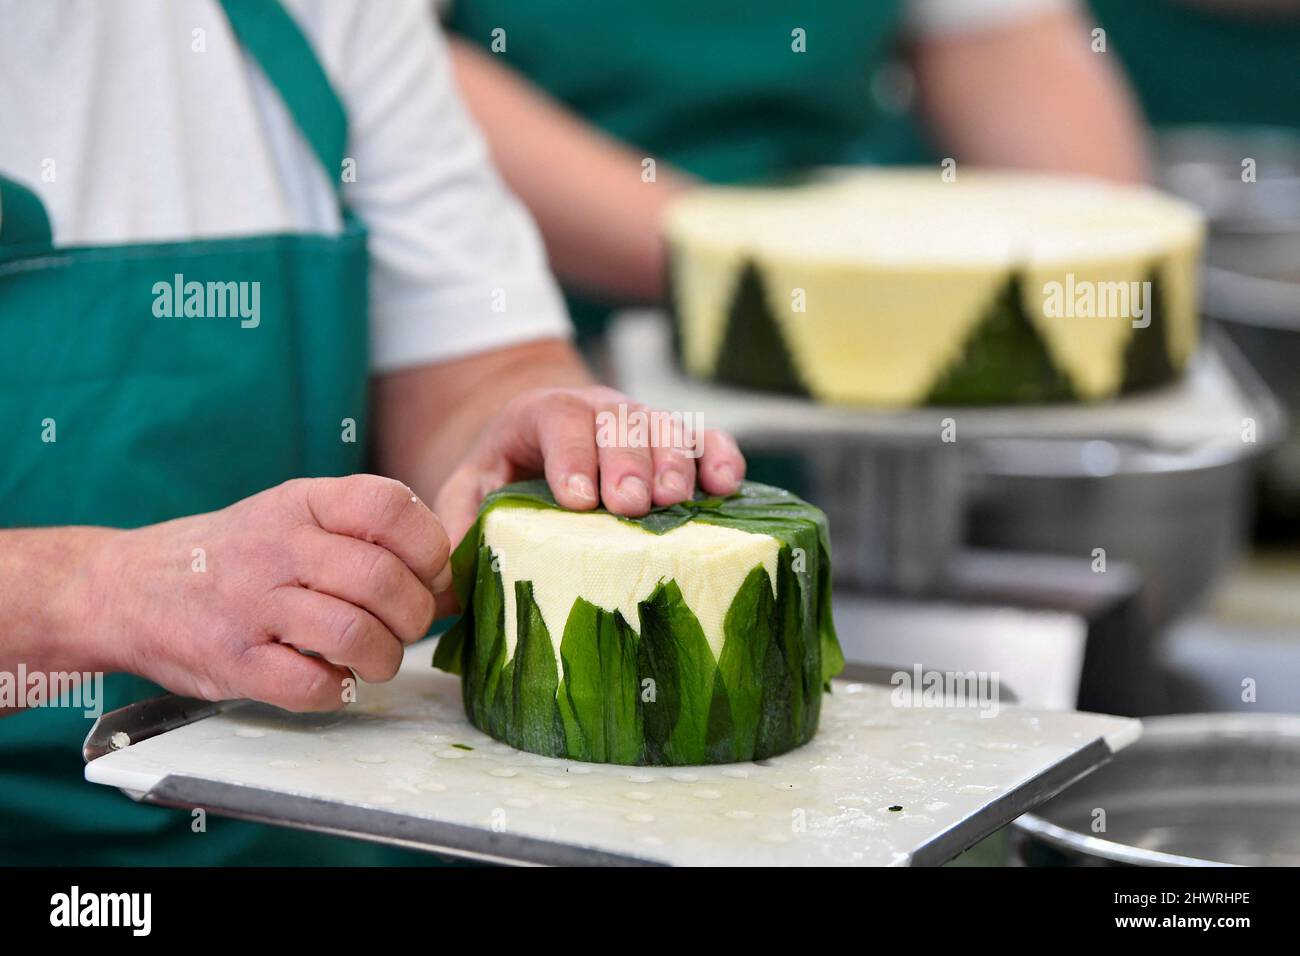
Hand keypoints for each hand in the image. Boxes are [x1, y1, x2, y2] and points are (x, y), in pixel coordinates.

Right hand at [81, 476, 449, 711]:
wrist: (130, 587)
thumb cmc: (239, 555)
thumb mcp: (297, 516)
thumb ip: (368, 536)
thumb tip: (450, 584)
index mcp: (303, 502)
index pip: (391, 508)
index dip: (429, 547)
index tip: (428, 574)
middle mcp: (278, 547)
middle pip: (383, 581)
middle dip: (414, 616)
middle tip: (404, 627)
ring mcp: (252, 606)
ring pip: (355, 635)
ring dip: (384, 659)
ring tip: (375, 659)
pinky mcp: (233, 663)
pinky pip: (313, 686)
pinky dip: (339, 691)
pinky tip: (332, 680)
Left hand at [434, 385, 745, 544]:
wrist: (544, 444)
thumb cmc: (506, 477)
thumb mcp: (471, 491)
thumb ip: (457, 527)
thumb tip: (442, 590)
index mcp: (541, 414)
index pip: (558, 420)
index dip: (570, 455)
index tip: (576, 497)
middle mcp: (597, 409)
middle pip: (619, 421)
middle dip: (626, 462)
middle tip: (631, 505)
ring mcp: (642, 421)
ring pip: (666, 426)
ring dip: (674, 462)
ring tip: (676, 501)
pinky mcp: (678, 441)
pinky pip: (707, 438)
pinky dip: (720, 457)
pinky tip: (727, 485)